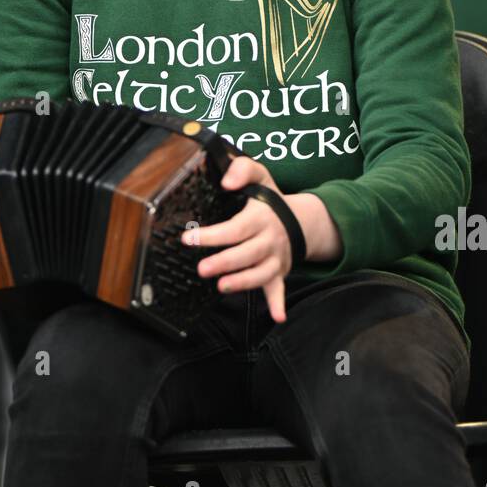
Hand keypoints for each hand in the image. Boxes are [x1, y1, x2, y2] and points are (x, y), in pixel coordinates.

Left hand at [183, 155, 299, 322]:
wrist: (298, 219)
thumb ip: (242, 169)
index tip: (189, 238)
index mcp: (261, 217)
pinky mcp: (278, 272)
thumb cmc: (269, 198)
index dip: (212, 235)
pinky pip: (279, 289)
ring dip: (242, 282)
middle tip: (202, 269)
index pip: (235, 228)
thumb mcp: (260, 175)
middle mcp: (269, 239)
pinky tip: (277, 317)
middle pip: (247, 253)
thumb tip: (226, 180)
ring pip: (260, 274)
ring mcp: (275, 258)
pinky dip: (278, 303)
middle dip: (224, 263)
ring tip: (221, 286)